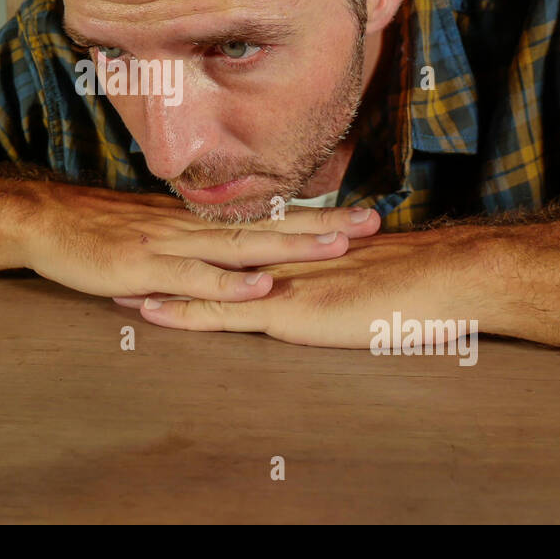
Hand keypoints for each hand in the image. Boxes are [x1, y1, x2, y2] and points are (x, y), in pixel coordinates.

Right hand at [22, 183, 381, 301]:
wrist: (46, 222)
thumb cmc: (97, 232)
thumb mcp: (153, 234)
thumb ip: (191, 245)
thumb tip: (229, 255)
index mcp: (198, 224)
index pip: (265, 218)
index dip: (313, 217)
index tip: (359, 216)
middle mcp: (193, 229)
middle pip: (268, 226)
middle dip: (322, 226)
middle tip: (373, 222)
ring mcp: (172, 246)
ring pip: (242, 247)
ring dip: (291, 246)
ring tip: (338, 246)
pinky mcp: (146, 269)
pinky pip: (195, 279)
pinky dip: (230, 285)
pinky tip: (261, 287)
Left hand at [114, 226, 492, 347]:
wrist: (445, 277)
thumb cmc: (422, 281)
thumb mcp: (373, 277)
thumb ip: (347, 277)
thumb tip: (343, 283)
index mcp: (300, 254)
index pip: (241, 248)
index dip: (201, 247)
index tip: (167, 243)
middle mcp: (282, 262)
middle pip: (210, 260)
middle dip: (167, 261)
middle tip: (124, 256)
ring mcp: (280, 285)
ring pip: (205, 284)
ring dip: (160, 286)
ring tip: (114, 285)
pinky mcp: (286, 311)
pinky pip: (223, 314)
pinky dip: (183, 312)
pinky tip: (150, 312)